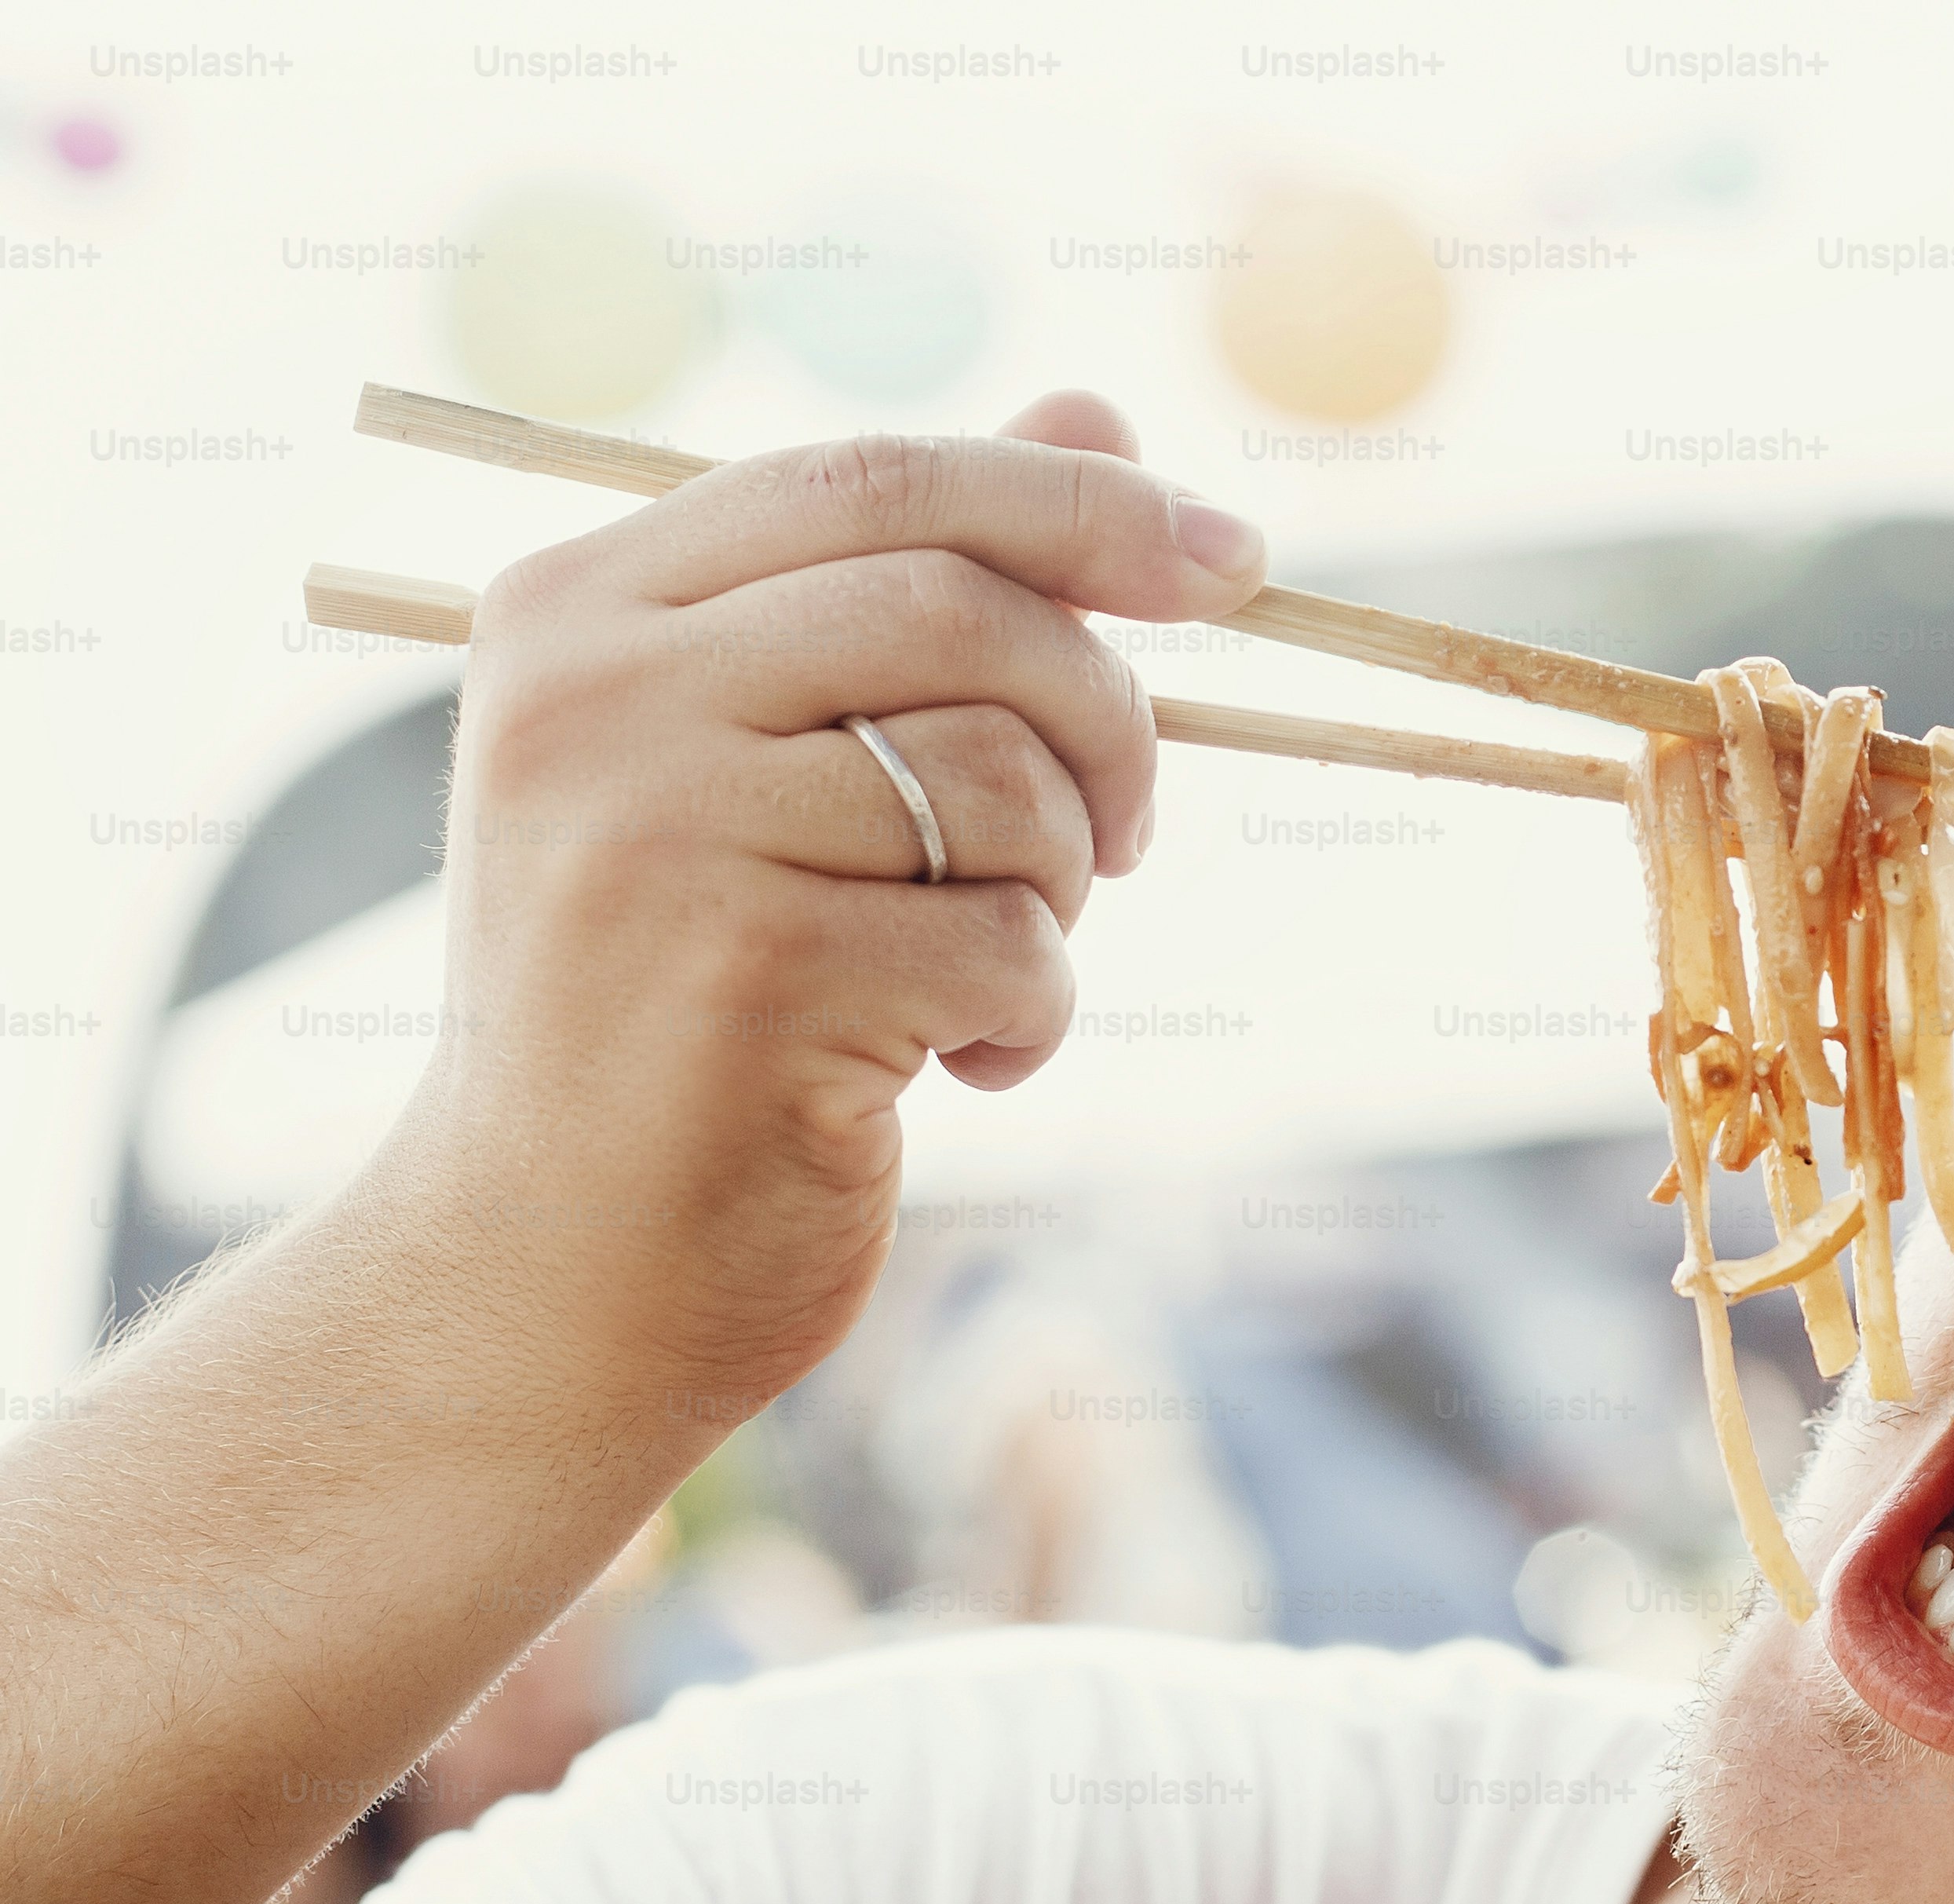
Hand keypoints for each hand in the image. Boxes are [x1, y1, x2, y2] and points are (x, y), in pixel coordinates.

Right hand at [398, 390, 1263, 1434]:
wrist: (548, 1271)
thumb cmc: (679, 1004)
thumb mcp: (766, 768)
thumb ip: (913, 588)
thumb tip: (1099, 410)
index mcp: (581, 608)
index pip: (881, 478)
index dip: (1082, 502)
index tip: (1233, 559)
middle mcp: (596, 697)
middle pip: (967, 610)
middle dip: (1105, 719)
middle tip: (1125, 836)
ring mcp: (660, 836)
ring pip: (1005, 782)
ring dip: (1060, 890)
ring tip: (983, 973)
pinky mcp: (749, 983)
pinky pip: (1008, 943)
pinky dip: (1034, 1012)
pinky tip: (956, 1068)